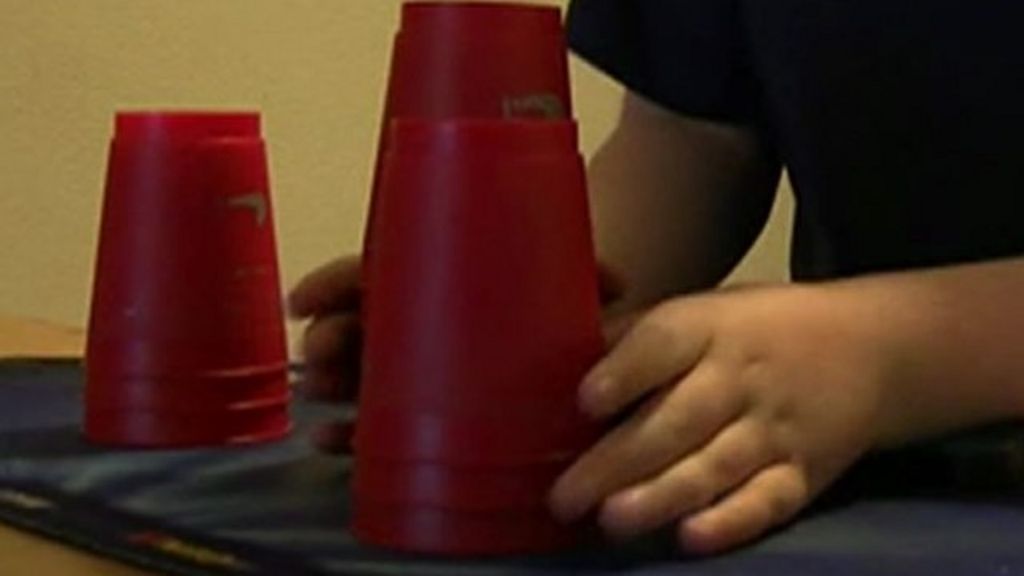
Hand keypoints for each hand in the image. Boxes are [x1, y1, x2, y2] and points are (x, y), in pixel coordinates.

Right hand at [288, 256, 627, 452]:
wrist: (581, 364)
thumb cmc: (563, 315)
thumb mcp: (574, 289)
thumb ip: (590, 279)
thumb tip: (614, 281)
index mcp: (447, 280)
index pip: (381, 270)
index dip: (337, 282)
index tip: (304, 298)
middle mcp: (427, 323)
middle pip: (363, 322)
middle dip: (332, 335)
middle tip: (325, 351)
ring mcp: (424, 372)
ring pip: (362, 372)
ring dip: (333, 381)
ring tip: (324, 393)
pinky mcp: (428, 418)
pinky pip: (377, 425)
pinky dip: (350, 432)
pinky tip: (333, 441)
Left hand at [550, 283, 894, 553]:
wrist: (870, 348)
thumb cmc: (755, 329)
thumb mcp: (703, 310)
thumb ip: (636, 336)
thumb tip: (555, 357)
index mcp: (709, 326)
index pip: (665, 342)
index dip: (624, 371)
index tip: (583, 401)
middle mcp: (740, 377)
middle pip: (678, 418)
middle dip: (617, 460)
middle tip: (564, 496)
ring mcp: (773, 428)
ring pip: (714, 466)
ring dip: (661, 496)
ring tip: (611, 520)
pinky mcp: (803, 473)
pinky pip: (767, 501)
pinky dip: (732, 522)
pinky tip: (691, 538)